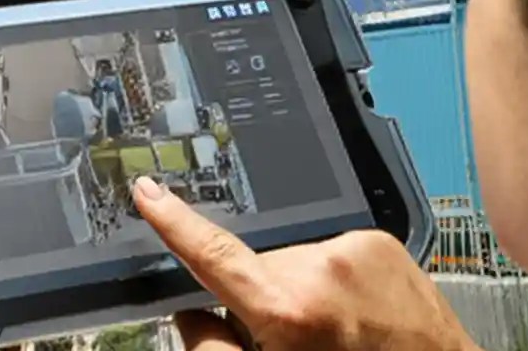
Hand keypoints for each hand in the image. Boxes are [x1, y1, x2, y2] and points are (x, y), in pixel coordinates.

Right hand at [132, 177, 477, 349]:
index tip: (147, 192)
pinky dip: (331, 279)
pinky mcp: (379, 243)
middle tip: (292, 338)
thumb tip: (191, 312)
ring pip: (293, 259)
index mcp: (288, 310)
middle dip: (260, 295)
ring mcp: (355, 249)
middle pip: (256, 267)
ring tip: (335, 331)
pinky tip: (357, 314)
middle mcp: (321, 268)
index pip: (213, 254)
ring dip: (299, 287)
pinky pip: (329, 253)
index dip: (172, 222)